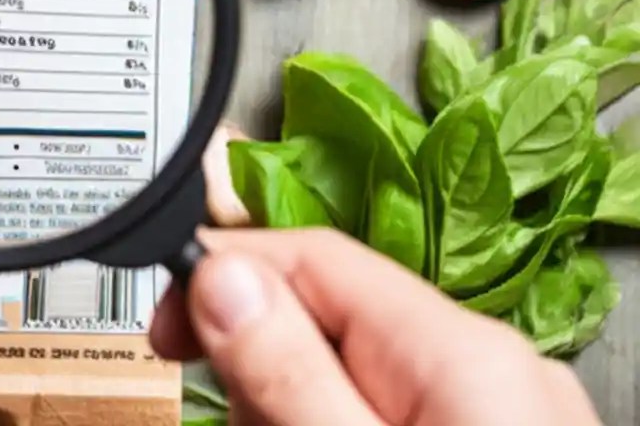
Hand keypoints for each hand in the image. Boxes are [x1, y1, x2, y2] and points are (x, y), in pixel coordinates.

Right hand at [150, 228, 602, 425]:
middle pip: (328, 313)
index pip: (315, 255)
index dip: (226, 275)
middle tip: (237, 415)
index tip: (169, 322)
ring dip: (290, 404)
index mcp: (464, 353)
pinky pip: (384, 407)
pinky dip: (333, 417)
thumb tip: (224, 278)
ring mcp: (497, 411)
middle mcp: (492, 368)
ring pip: (350, 367)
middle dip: (260, 361)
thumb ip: (289, 372)